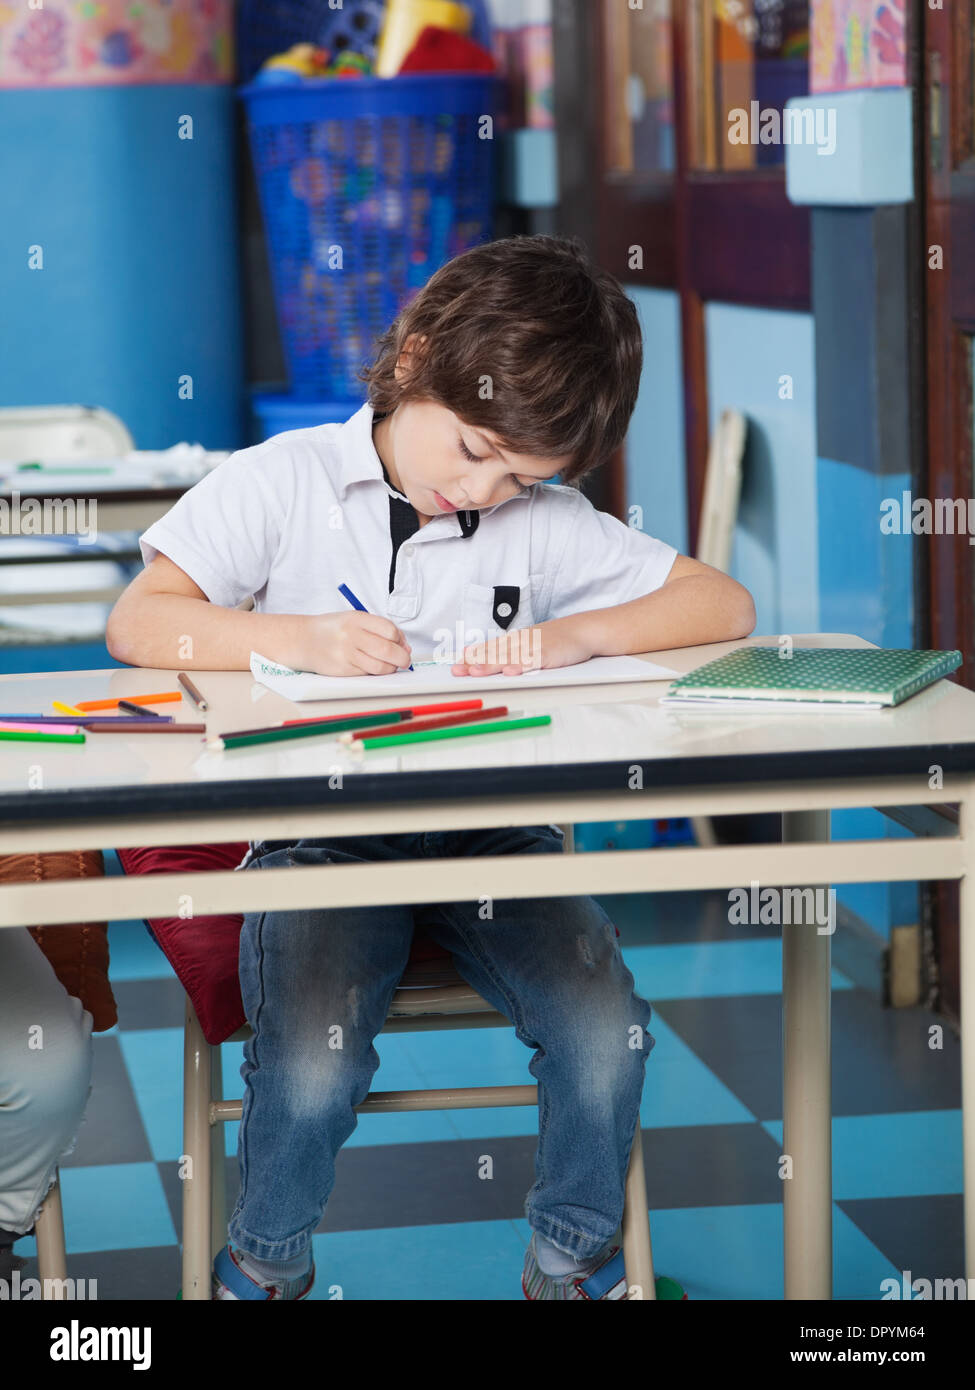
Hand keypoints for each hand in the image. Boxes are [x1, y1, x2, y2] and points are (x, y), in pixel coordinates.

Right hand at [300, 612, 412, 675]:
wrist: (303, 640)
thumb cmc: (333, 629)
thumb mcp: (354, 620)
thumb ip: (379, 629)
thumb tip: (404, 647)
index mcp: (356, 618)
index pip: (389, 630)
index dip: (400, 640)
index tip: (402, 644)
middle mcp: (351, 635)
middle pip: (388, 650)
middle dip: (402, 658)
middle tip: (405, 661)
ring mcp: (346, 654)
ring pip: (380, 667)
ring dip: (391, 668)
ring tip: (390, 665)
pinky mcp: (342, 669)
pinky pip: (368, 673)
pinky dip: (375, 672)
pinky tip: (371, 666)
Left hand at [450, 623, 592, 676]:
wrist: (581, 630)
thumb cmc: (554, 639)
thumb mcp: (527, 642)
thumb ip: (506, 649)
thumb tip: (479, 655)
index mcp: (514, 641)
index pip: (489, 649)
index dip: (472, 657)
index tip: (455, 664)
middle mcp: (520, 643)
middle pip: (494, 654)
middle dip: (474, 663)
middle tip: (457, 670)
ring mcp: (534, 649)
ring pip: (508, 658)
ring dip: (491, 665)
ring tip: (475, 672)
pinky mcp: (548, 655)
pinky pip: (532, 662)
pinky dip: (521, 667)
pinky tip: (510, 672)